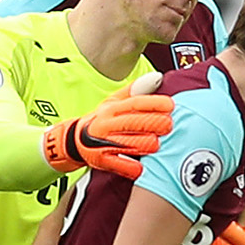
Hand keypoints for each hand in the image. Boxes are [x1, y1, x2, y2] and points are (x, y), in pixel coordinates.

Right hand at [42, 85, 173, 177]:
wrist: (74, 140)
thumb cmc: (103, 120)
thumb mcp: (114, 102)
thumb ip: (136, 91)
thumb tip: (157, 77)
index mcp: (112, 108)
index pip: (134, 103)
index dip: (154, 103)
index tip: (170, 105)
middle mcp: (107, 124)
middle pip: (135, 122)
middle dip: (155, 124)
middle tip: (168, 126)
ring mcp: (103, 142)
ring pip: (131, 144)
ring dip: (147, 144)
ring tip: (157, 144)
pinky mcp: (101, 160)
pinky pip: (121, 164)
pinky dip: (133, 167)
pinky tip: (143, 167)